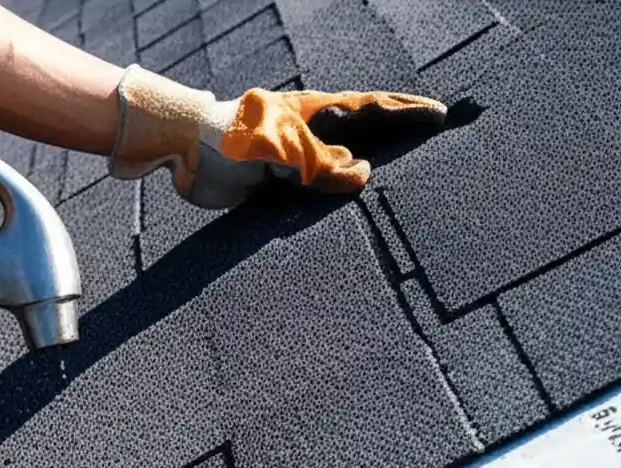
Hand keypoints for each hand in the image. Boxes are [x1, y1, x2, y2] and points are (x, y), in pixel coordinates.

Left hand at [109, 65, 446, 208]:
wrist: (181, 151)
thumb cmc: (230, 139)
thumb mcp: (283, 151)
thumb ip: (323, 165)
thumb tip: (364, 175)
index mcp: (314, 112)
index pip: (370, 108)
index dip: (405, 111)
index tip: (440, 114)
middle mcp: (309, 132)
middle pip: (363, 133)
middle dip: (398, 134)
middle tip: (436, 135)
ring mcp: (295, 157)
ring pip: (343, 163)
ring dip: (372, 167)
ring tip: (409, 174)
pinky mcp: (279, 182)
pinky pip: (319, 190)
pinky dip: (340, 195)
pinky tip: (355, 206)